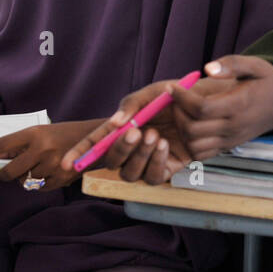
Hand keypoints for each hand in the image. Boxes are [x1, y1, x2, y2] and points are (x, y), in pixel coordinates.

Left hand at [0, 119, 100, 190]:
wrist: (99, 137)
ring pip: (25, 182)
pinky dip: (41, 184)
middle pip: (10, 172)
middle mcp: (42, 148)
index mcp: (35, 133)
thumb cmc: (67, 134)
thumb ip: (22, 145)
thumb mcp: (44, 133)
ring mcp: (53, 165)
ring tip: (42, 167)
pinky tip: (52, 173)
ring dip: (28, 178)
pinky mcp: (62, 178)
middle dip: (7, 175)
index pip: (1, 145)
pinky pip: (40, 188)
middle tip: (11, 173)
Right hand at [58, 77, 216, 183]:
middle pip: (112, 163)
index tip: (66, 163)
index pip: (95, 145)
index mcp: (121, 130)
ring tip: (157, 135)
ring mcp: (147, 162)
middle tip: (136, 132)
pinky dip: (157, 162)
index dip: (80, 155)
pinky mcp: (166, 170)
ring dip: (140, 156)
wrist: (206, 105)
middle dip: (120, 149)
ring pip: (130, 174)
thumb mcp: (151, 94)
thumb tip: (113, 123)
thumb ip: (131, 106)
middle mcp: (131, 150)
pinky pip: (154, 177)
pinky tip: (166, 145)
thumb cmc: (174, 98)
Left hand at [172, 56, 272, 159]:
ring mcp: (231, 139)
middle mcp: (234, 126)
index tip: (173, 86)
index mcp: (238, 104)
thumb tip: (207, 69)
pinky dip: (190, 143)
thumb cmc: (269, 82)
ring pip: (194, 145)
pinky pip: (202, 154)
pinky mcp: (229, 146)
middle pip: (192, 129)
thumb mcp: (255, 65)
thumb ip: (231, 64)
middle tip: (174, 100)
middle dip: (177, 114)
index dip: (181, 98)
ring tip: (182, 112)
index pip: (201, 108)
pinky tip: (192, 125)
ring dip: (181, 130)